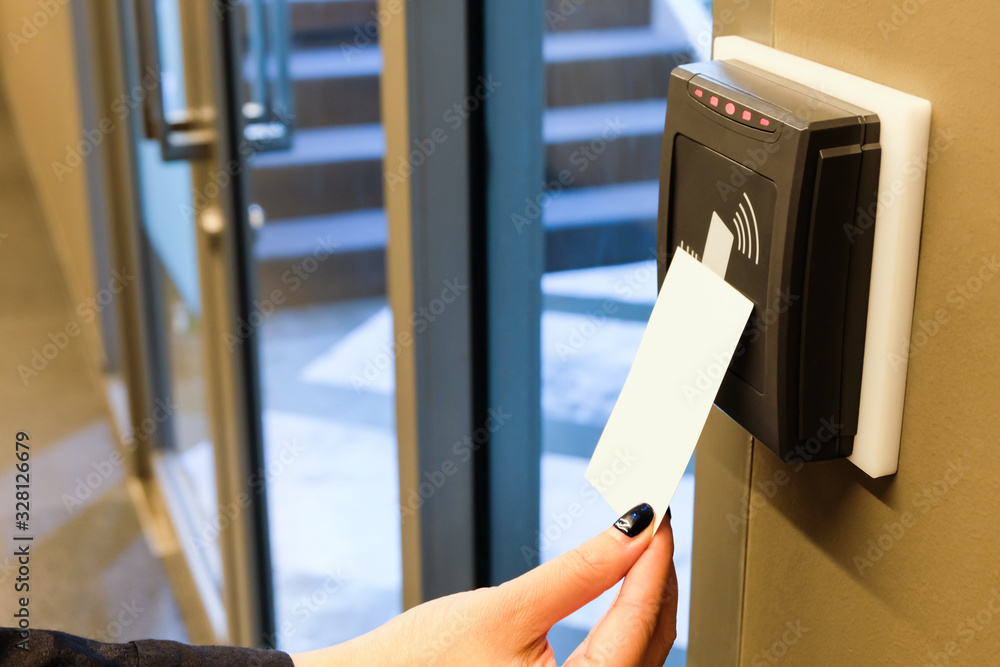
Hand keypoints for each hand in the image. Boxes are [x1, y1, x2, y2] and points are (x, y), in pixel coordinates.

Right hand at [292, 503, 676, 665]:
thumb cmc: (421, 662)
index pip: (639, 620)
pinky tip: (623, 585)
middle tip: (651, 519)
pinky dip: (624, 622)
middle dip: (656, 575)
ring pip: (639, 653)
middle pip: (650, 639)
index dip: (655, 557)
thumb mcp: (506, 608)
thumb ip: (580, 571)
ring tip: (641, 543)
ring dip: (644, 596)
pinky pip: (616, 663)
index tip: (657, 510)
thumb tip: (632, 528)